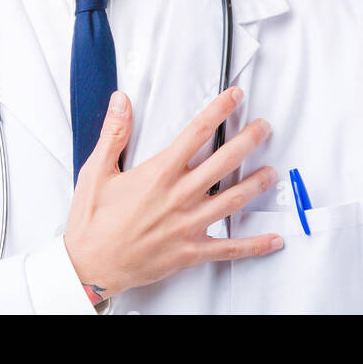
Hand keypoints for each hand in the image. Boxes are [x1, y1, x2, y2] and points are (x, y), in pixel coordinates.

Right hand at [62, 87, 282, 304]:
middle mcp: (179, 196)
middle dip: (248, 141)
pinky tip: (272, 239)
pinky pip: (229, 248)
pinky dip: (254, 245)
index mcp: (159, 174)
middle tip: (264, 128)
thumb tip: (121, 101)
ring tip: (272, 171)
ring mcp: (189, 224)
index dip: (220, 110)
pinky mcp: (191, 251)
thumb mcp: (96, 171)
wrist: (90, 266)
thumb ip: (113, 133)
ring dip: (257, 184)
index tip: (235, 97)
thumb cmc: (92, 222)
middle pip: (224, 161)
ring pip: (234, 200)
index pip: (197, 132)